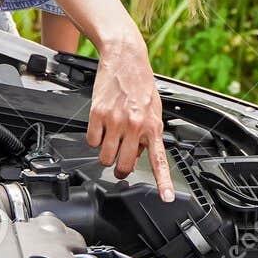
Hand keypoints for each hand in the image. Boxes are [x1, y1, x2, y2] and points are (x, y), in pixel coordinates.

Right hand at [89, 29, 173, 199]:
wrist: (125, 58)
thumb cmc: (141, 83)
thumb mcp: (154, 109)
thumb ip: (149, 133)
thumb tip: (139, 153)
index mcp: (153, 126)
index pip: (158, 160)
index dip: (163, 182)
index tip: (165, 198)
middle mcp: (134, 126)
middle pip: (123, 166)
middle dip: (120, 169)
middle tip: (120, 163)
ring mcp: (115, 121)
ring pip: (105, 157)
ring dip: (106, 154)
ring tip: (112, 139)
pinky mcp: (97, 114)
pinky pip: (91, 141)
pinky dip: (95, 139)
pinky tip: (102, 126)